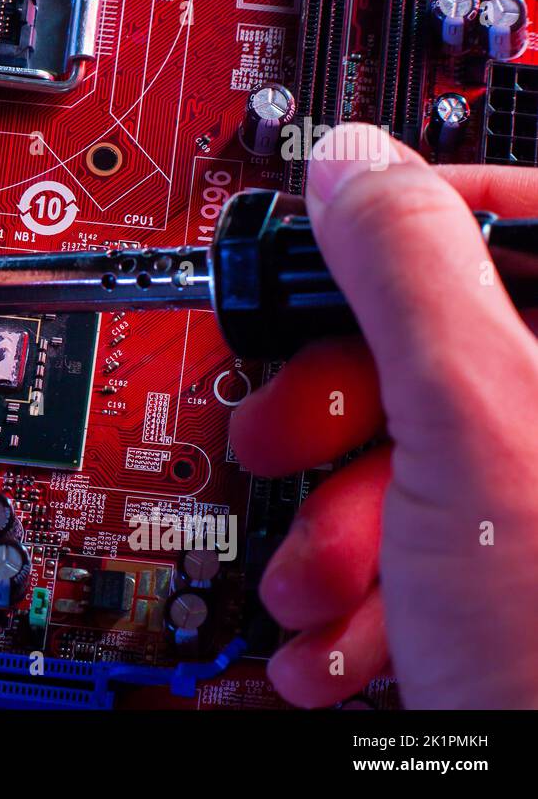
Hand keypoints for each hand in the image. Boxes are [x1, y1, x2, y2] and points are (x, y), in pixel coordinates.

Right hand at [231, 123, 537, 707]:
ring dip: (328, 527)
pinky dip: (357, 589)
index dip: (406, 219)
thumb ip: (408, 270)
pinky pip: (413, 542)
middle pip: (435, 345)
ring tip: (320, 587)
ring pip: (407, 457)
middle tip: (287, 435)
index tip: (324, 250)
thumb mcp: (474, 422)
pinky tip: (346, 636)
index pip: (518, 211)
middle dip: (334, 413)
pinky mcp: (506, 576)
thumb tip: (350, 167)